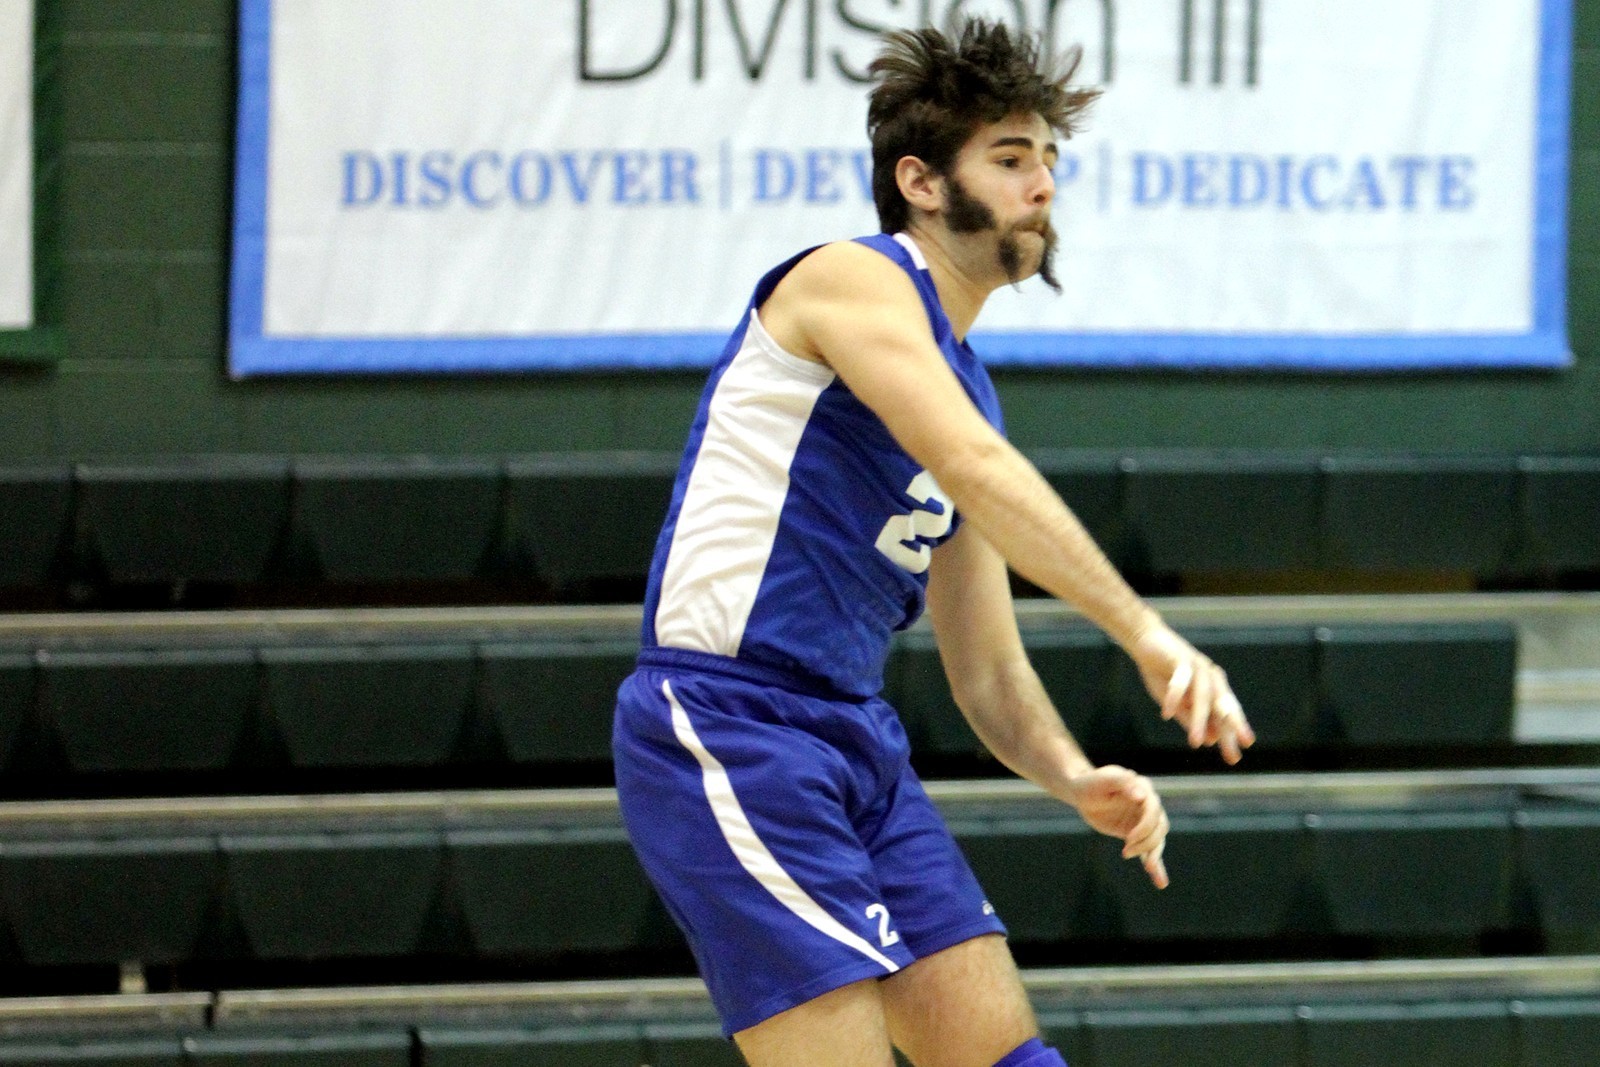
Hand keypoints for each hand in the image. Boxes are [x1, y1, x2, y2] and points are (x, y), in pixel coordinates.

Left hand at [1063, 765, 1169, 888]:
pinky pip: (1150, 852)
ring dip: (1153, 855)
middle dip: (1146, 841)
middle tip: (1125, 851)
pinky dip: (1156, 867)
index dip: (1145, 824)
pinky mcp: (1137, 836)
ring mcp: (1144, 822)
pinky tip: (1160, 882)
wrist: (1082, 794)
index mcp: (1143, 789)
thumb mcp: (1105, 779)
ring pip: (1157, 841)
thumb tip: (1142, 795)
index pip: (1154, 809)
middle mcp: (1148, 806)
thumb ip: (1123, 782)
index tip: (1129, 837)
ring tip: (1148, 868)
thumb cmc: (1092, 782)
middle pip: (1159, 827)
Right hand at [1129, 622, 1255, 763]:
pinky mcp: (1181, 659)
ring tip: (1195, 743)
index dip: (1234, 730)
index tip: (1240, 751)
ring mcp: (1198, 667)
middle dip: (1228, 729)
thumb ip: (1191, 719)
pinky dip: (1174, 698)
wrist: (1147, 640)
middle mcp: (1211, 677)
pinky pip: (1180, 681)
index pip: (1227, 711)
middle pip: (1222, 705)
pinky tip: (1167, 715)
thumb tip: (1210, 741)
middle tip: (1231, 751)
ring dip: (1199, 720)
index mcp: (1213, 687)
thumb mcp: (1176, 702)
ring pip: (1202, 697)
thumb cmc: (1162, 672)